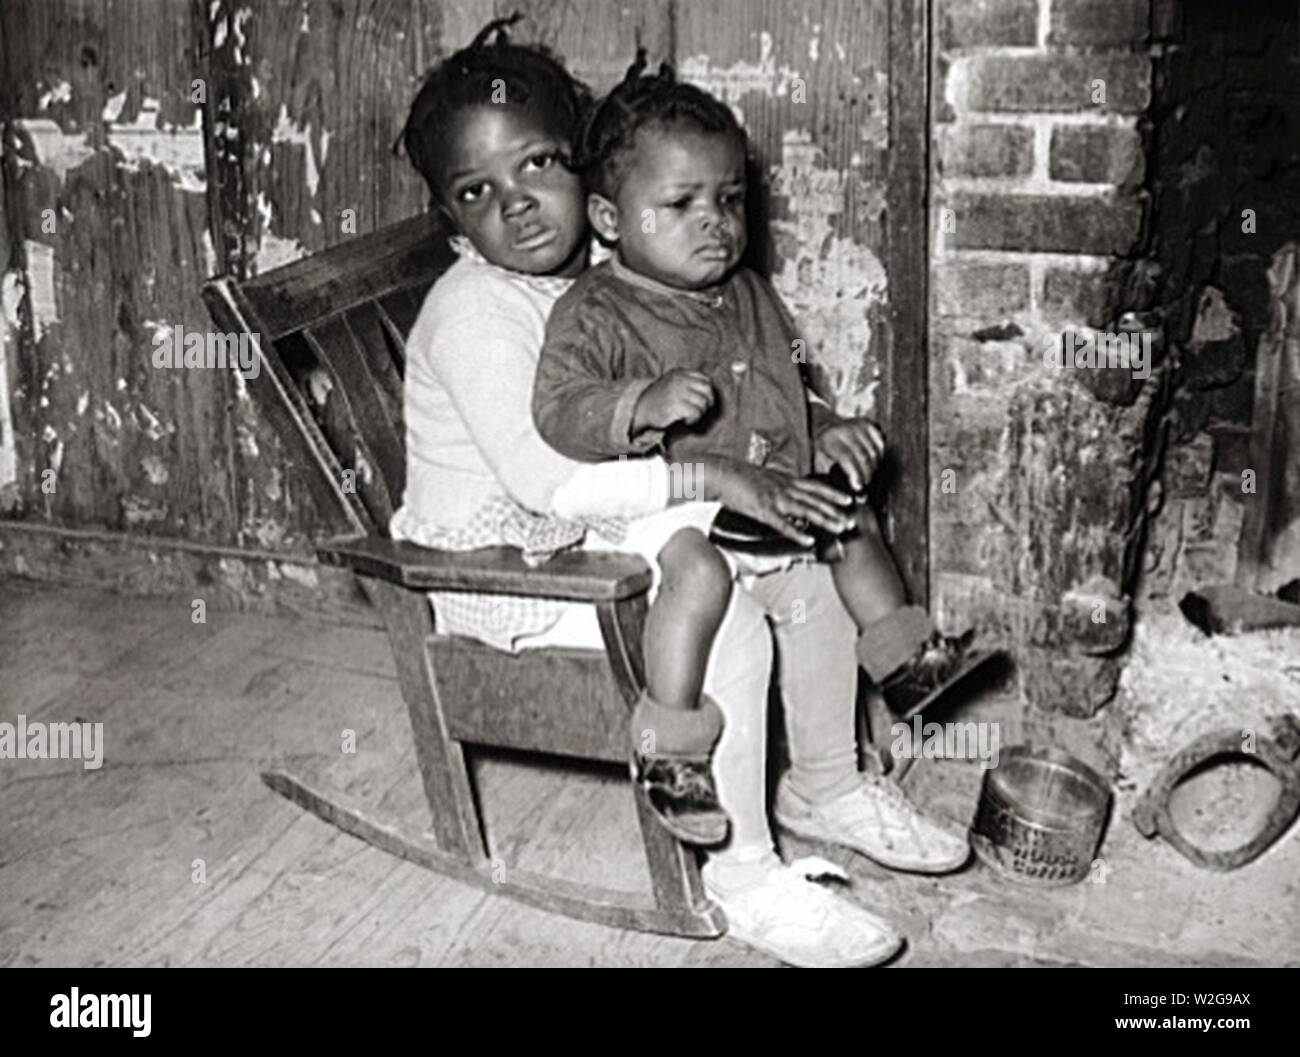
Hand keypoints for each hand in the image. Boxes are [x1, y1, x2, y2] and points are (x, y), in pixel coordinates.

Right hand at [633, 370, 714, 431]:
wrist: (640, 408)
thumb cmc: (659, 399)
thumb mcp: (672, 383)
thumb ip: (688, 383)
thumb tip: (708, 393)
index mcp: (680, 373)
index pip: (705, 381)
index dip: (708, 394)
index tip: (704, 402)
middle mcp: (680, 380)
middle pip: (707, 390)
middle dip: (707, 403)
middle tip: (699, 411)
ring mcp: (678, 392)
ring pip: (702, 403)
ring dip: (699, 413)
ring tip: (690, 416)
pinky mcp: (675, 405)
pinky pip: (695, 413)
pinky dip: (693, 419)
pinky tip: (685, 420)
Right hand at [717, 461, 854, 546]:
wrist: (720, 473)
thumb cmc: (738, 478)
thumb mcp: (764, 480)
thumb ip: (778, 488)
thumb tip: (788, 496)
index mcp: (785, 481)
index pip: (815, 486)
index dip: (833, 494)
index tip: (849, 500)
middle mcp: (784, 488)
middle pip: (816, 500)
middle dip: (836, 511)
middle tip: (853, 521)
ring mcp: (775, 498)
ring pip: (806, 510)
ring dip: (825, 520)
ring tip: (840, 529)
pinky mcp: (763, 509)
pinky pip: (784, 524)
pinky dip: (798, 532)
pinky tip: (810, 540)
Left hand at [813, 418, 885, 492]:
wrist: (825, 426)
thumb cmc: (823, 451)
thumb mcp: (821, 464)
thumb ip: (833, 479)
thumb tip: (854, 497)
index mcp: (828, 439)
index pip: (846, 457)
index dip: (855, 474)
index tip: (859, 487)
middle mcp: (844, 429)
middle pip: (863, 456)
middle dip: (867, 475)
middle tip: (865, 486)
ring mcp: (857, 425)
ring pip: (874, 452)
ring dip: (874, 468)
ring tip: (868, 476)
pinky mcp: (868, 424)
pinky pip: (881, 444)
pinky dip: (879, 456)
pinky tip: (872, 463)